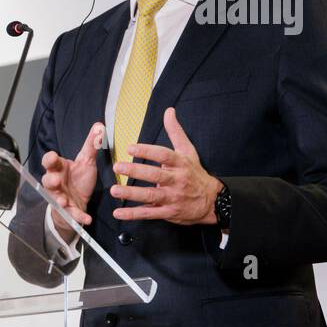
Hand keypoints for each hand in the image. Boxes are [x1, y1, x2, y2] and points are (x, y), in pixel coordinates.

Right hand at [41, 123, 103, 241]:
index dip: (49, 159)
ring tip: (63, 201)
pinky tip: (87, 219)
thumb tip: (99, 125)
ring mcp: (60, 197)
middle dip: (49, 180)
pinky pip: (72, 214)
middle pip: (47, 180)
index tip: (53, 157)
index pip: (49, 161)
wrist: (79, 202)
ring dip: (58, 199)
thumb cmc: (79, 179)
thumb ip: (91, 145)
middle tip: (54, 179)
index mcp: (59, 168)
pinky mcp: (69, 211)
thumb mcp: (86, 161)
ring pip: (55, 198)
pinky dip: (79, 217)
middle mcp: (56, 182)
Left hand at [111, 108, 221, 224]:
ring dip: (131, 193)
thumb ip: (175, 132)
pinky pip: (150, 213)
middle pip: (156, 175)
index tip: (131, 147)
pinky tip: (119, 213)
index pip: (164, 155)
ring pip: (151, 195)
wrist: (212, 201)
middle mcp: (177, 180)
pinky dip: (133, 214)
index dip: (147, 151)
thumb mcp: (188, 151)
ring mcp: (173, 197)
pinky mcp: (169, 212)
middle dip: (136, 171)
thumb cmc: (195, 173)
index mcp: (180, 164)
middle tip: (118, 167)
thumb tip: (168, 111)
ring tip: (114, 190)